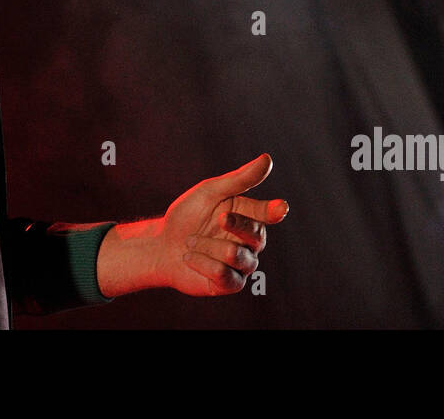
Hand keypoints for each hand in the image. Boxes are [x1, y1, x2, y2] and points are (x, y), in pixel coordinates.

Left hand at [152, 153, 287, 295]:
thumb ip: (239, 179)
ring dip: (206, 245)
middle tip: (217, 218)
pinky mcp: (231, 284)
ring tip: (191, 242)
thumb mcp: (210, 192)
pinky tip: (189, 257)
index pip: (268, 213)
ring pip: (235, 255)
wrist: (162, 246)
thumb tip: (268, 159)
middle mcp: (251, 241)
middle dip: (234, 224)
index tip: (280, 208)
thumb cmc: (188, 215)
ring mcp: (243, 264)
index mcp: (250, 215)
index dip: (274, 211)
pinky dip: (201, 262)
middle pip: (256, 235)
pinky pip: (223, 274)